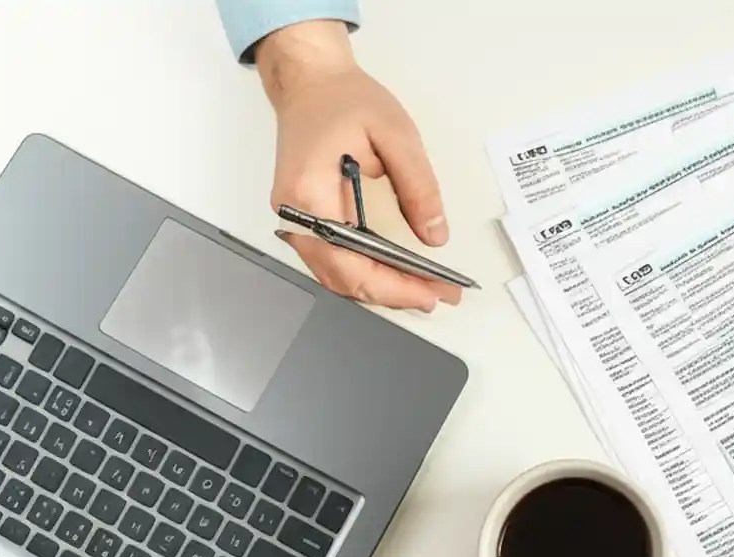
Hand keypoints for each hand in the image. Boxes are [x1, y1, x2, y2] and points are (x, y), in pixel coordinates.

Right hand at [257, 21, 459, 311]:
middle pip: (342, 278)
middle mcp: (294, 215)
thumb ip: (418, 187)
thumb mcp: (396, 134)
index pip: (351, 262)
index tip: (431, 293)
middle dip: (393, 293)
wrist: (310, 82)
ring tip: (424, 290)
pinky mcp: (304, 220)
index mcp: (310, 194)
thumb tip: (434, 236)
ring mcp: (294, 221)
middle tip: (438, 296)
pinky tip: (395, 274)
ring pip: (337, 276)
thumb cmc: (345, 100)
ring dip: (380, 288)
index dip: (393, 286)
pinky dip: (366, 273)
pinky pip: (334, 261)